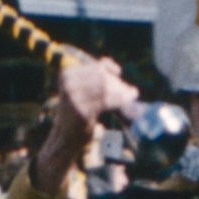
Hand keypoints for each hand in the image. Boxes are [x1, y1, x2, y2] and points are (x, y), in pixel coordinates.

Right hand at [41, 55, 138, 181]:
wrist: (66, 136)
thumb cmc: (78, 109)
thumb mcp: (81, 88)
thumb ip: (93, 74)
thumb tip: (107, 62)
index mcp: (66, 75)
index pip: (94, 67)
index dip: (108, 68)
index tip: (118, 72)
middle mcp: (68, 85)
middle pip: (101, 78)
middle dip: (117, 82)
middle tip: (129, 89)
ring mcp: (74, 99)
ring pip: (106, 89)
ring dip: (122, 91)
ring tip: (132, 94)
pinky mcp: (83, 112)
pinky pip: (107, 102)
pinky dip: (121, 99)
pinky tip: (129, 99)